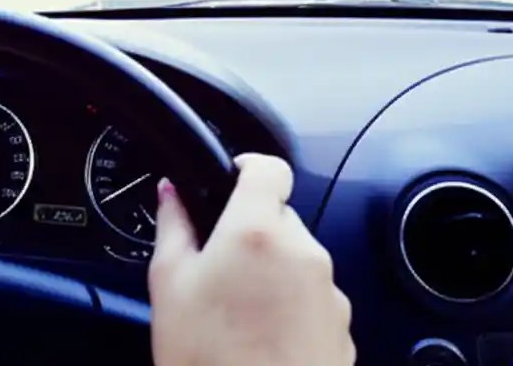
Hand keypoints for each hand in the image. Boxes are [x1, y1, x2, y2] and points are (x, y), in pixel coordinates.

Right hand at [148, 154, 354, 365]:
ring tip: (237, 317)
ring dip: (272, 275)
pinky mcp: (342, 327)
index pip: (268, 166)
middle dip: (252, 235)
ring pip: (297, 261)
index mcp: (258, 231)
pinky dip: (290, 309)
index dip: (246, 168)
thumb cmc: (209, 363)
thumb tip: (172, 195)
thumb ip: (173, 227)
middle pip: (280, 219)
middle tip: (218, 271)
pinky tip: (260, 340)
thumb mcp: (170, 288)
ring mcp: (329, 292)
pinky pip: (313, 300)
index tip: (231, 180)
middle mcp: (304, 253)